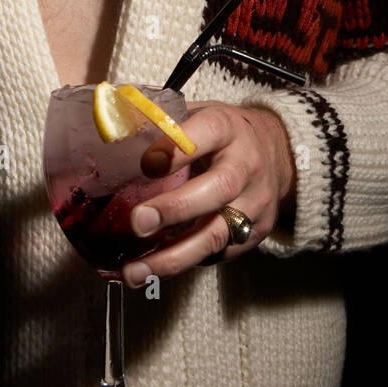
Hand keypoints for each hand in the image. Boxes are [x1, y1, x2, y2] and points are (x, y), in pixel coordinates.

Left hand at [121, 101, 296, 287]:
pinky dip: (185, 262)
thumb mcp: (198, 114)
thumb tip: (110, 127)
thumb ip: (162, 122)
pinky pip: (219, 253)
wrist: (277, 152)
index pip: (207, 133)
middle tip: (138, 223)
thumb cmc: (222, 134)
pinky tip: (154, 268)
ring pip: (217, 234)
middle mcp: (246, 164)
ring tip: (134, 272)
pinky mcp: (257, 232)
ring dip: (173, 257)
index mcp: (227, 128)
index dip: (176, 150)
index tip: (145, 165)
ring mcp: (255, 201)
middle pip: (217, 189)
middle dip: (175, 209)